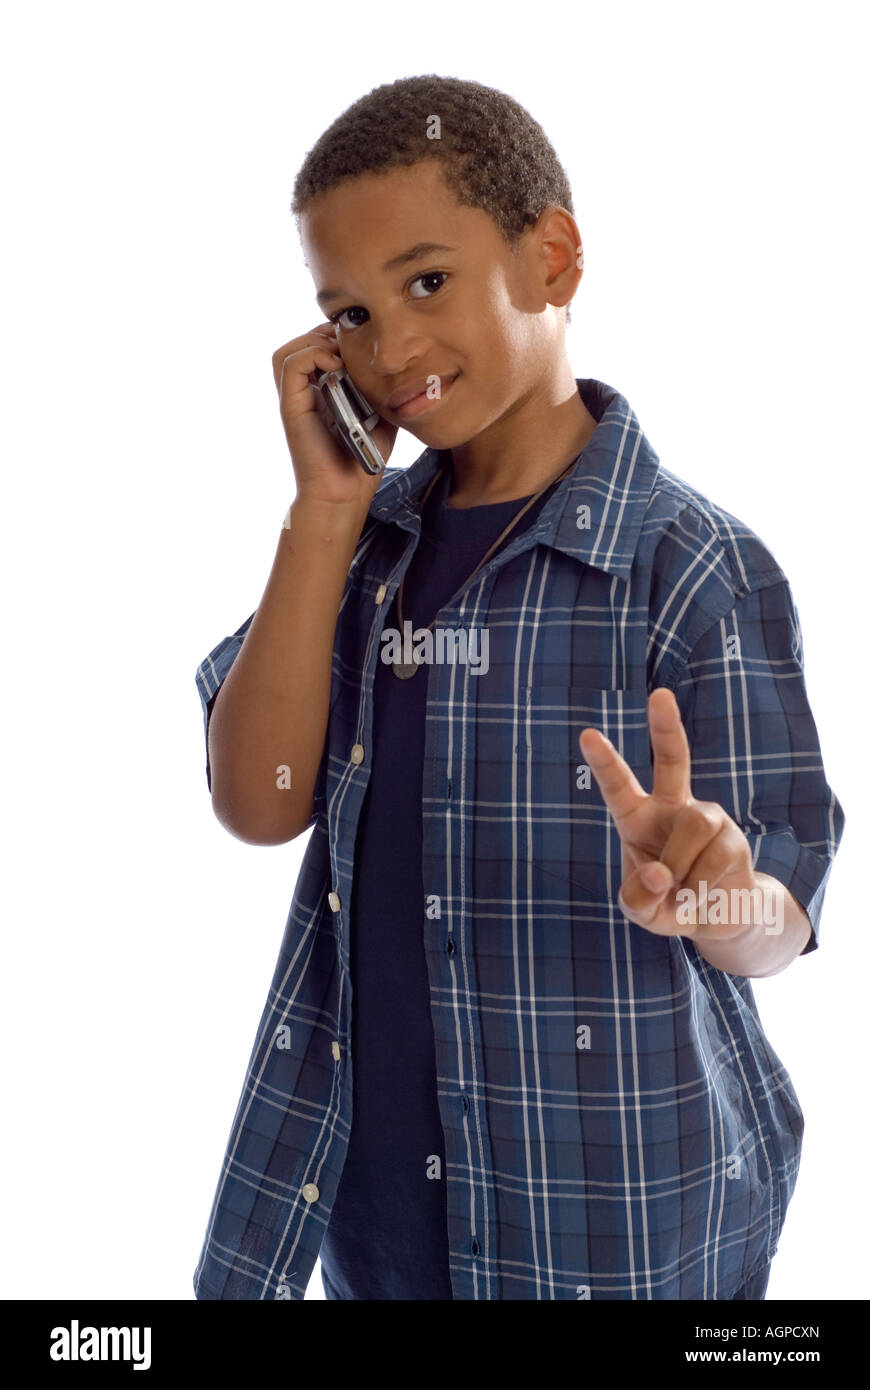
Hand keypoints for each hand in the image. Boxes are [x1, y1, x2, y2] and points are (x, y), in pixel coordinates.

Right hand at [271, 321, 396, 508]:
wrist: (346, 492)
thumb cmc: (363, 458)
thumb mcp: (382, 415)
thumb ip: (383, 390)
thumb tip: (401, 367)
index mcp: (320, 392)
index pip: (316, 347)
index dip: (335, 336)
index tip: (361, 341)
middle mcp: (304, 393)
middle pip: (300, 343)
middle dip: (326, 334)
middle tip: (351, 344)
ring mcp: (295, 400)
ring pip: (288, 351)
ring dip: (315, 342)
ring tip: (341, 354)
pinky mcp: (291, 407)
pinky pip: (290, 365)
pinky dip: (312, 355)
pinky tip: (336, 366)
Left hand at [579, 688, 762, 940]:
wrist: (717, 920)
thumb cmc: (669, 904)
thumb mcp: (642, 911)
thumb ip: (638, 898)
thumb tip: (659, 874)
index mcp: (637, 818)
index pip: (618, 786)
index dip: (604, 761)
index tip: (587, 734)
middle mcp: (672, 807)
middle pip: (674, 760)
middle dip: (666, 726)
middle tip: (659, 694)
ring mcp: (706, 818)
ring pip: (693, 828)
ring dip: (681, 868)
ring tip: (680, 893)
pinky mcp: (732, 838)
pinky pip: (714, 859)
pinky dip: (702, 887)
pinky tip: (703, 896)